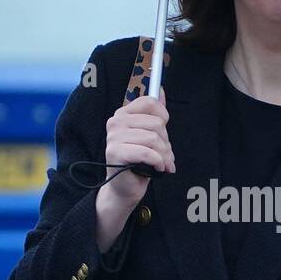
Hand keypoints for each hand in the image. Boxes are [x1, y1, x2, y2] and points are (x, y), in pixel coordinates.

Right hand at [105, 88, 174, 204]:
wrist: (125, 188)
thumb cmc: (138, 162)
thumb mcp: (149, 135)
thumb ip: (154, 114)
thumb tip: (160, 91)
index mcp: (123, 115)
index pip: (149, 102)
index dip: (163, 117)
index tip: (164, 132)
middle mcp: (116, 122)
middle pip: (156, 123)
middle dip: (166, 142)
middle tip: (165, 155)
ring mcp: (114, 137)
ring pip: (154, 139)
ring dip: (164, 155)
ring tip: (163, 164)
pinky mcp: (116, 152)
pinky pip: (147, 153)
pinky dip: (158, 162)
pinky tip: (158, 168)